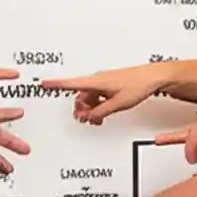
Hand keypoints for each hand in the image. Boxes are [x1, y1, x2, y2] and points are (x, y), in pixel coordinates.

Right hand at [42, 65, 163, 123]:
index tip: (44, 83)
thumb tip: (90, 116)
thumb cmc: (138, 84)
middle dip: (80, 108)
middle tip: (85, 119)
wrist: (153, 77)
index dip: (56, 84)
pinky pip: (98, 96)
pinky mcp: (110, 85)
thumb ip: (100, 111)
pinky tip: (103, 113)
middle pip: (80, 95)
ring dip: (90, 108)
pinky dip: (98, 105)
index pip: (70, 83)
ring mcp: (104, 82)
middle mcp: (98, 80)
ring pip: (89, 97)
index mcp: (96, 81)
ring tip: (96, 119)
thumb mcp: (117, 104)